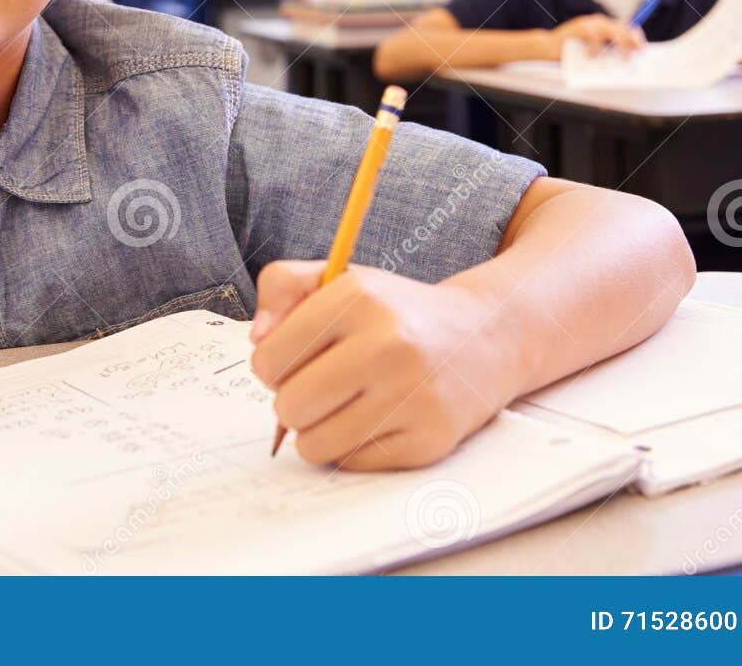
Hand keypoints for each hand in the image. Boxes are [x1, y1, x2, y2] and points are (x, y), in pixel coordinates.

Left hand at [248, 261, 508, 469]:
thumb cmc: (395, 312)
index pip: (269, 358)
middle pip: (289, 406)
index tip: (296, 358)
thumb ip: (282, 288)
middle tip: (318, 387)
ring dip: (318, 431)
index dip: (272, 365)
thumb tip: (257, 342)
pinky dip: (353, 449)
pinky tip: (376, 420)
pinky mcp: (429, 439)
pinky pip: (353, 464)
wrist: (484, 336)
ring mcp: (413, 395)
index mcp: (360, 296)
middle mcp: (389, 343)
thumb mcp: (340, 278)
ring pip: (315, 445)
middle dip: (293, 401)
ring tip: (343, 406)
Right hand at [548, 14, 645, 57]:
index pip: (625, 27)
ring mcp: (590, 23)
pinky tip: (593, 55)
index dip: (635, 37)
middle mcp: (599, 22)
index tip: (642, 48)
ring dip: (622, 45)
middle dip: (633, 41)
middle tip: (639, 53)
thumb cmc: (571, 52)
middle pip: (622, 28)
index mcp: (603, 26)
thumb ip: (607, 50)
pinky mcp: (580, 28)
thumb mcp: (593, 50)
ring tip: (626, 58)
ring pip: (613, 31)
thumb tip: (626, 59)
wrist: (548, 47)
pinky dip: (596, 47)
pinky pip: (594, 36)